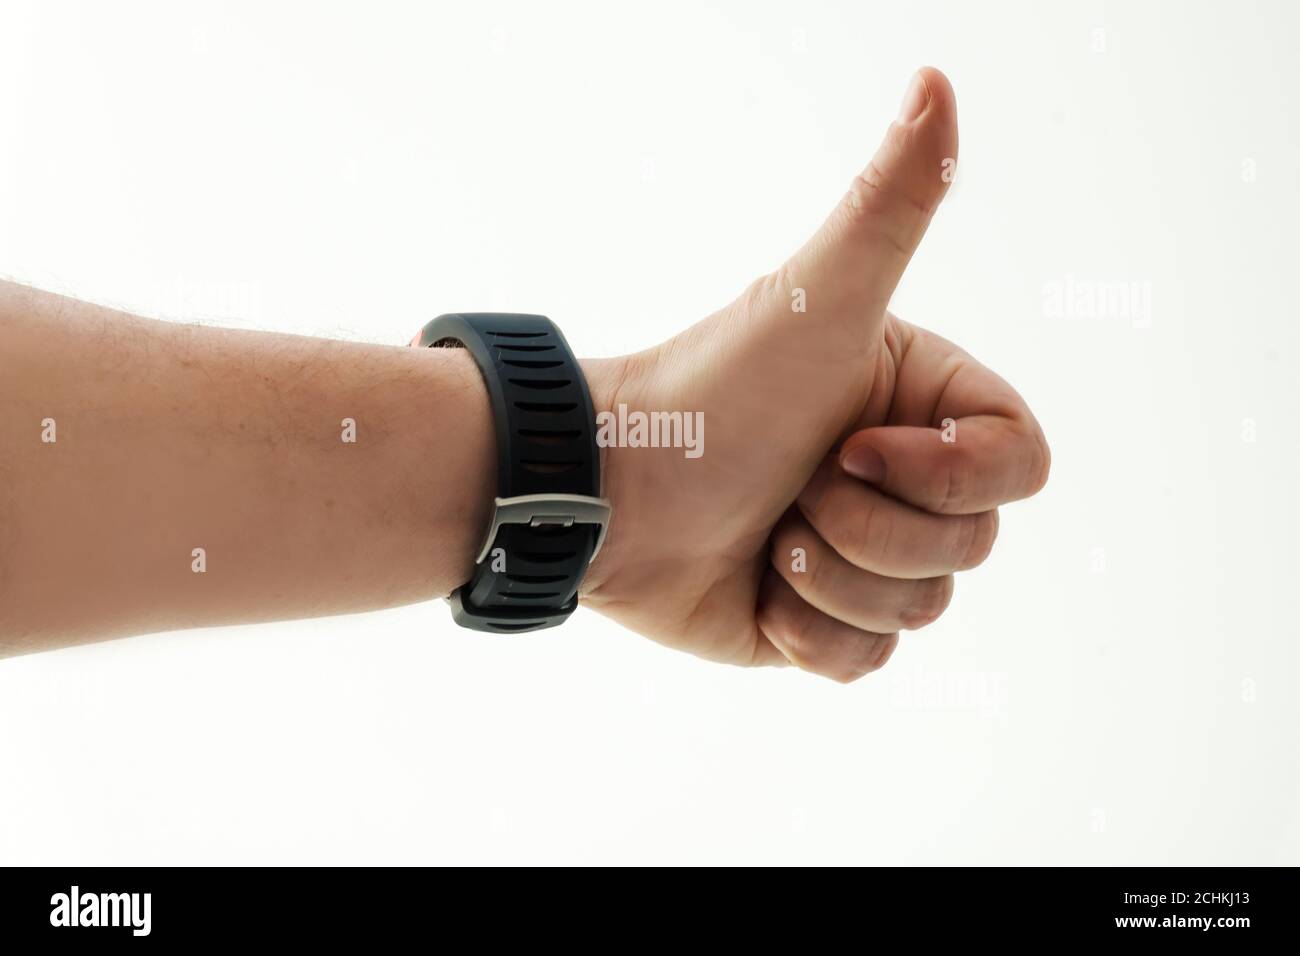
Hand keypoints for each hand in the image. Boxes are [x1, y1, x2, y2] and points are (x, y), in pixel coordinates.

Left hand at [580, 68, 1049, 680]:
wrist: (606, 492)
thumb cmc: (710, 392)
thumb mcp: (814, 302)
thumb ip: (889, 203)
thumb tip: (938, 79)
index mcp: (919, 406)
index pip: (1020, 465)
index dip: (949, 474)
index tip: (852, 446)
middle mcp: (898, 478)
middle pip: (970, 546)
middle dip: (868, 526)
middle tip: (791, 486)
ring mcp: (860, 552)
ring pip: (923, 609)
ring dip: (832, 576)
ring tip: (765, 534)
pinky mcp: (816, 620)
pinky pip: (866, 661)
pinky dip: (806, 632)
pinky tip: (756, 588)